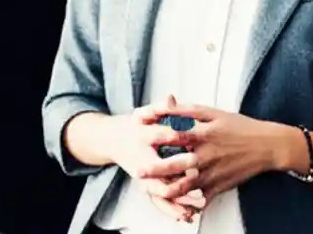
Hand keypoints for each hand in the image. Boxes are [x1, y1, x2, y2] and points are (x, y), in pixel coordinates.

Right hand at [109, 96, 202, 222]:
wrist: (114, 140)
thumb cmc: (134, 126)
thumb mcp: (145, 113)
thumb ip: (160, 107)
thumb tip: (171, 97)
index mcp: (142, 137)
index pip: (159, 138)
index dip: (175, 140)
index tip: (193, 148)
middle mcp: (142, 158)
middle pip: (160, 171)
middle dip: (180, 174)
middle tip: (198, 175)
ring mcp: (144, 176)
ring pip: (161, 191)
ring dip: (179, 199)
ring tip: (198, 204)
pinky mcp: (147, 186)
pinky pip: (159, 202)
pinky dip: (173, 210)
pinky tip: (188, 216)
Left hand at [151, 101, 295, 202]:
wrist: (267, 146)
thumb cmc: (239, 127)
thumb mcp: (214, 113)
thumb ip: (188, 110)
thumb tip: (166, 103)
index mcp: (205, 134)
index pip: (178, 134)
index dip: (158, 135)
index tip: (140, 135)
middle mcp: (207, 155)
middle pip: (179, 164)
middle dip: (158, 169)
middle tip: (140, 172)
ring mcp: (214, 173)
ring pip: (188, 186)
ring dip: (169, 190)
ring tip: (153, 192)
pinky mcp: (220, 186)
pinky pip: (202, 199)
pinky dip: (189, 205)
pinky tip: (177, 207)